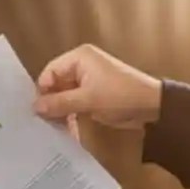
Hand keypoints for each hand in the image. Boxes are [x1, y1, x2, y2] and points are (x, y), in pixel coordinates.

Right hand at [34, 44, 160, 129]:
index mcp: (79, 58)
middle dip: (52, 104)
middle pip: (57, 84)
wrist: (154, 106)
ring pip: (66, 96)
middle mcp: (82, 66)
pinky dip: (74, 114)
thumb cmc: (120, 96)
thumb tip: (35, 108)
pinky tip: (70, 130)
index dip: (43, 92)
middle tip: (45, 124)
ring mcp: (90, 80)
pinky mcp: (97, 94)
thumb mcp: (88, 100)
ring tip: (56, 130)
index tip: (38, 112)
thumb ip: (60, 103)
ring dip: (63, 112)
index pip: (50, 72)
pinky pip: (78, 103)